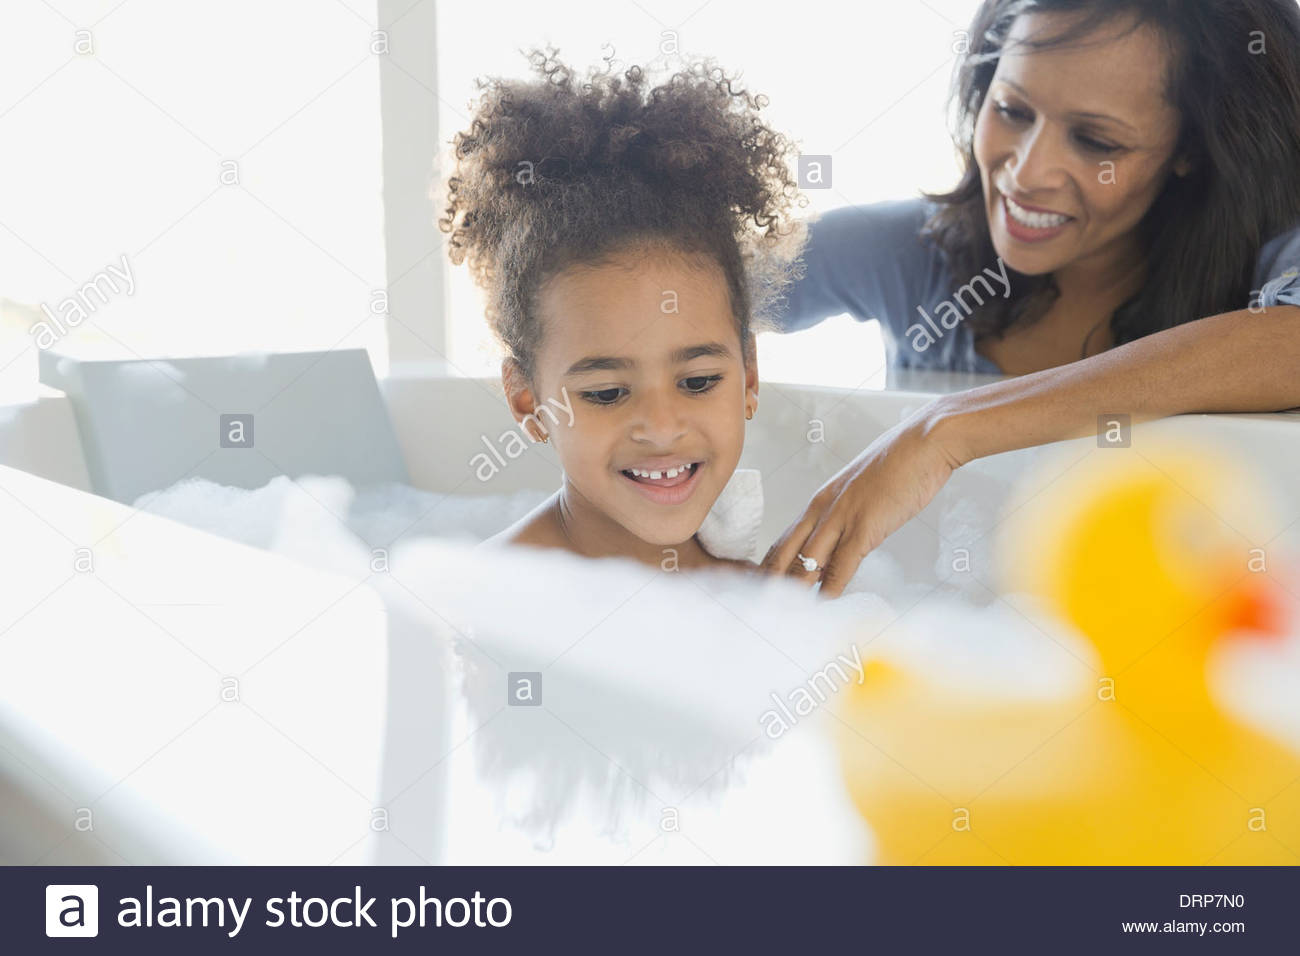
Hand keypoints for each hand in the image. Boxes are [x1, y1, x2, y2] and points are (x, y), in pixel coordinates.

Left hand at [760, 405, 966, 597]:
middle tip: (757, 609)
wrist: (925, 442)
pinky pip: (840, 564)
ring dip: (793, 591)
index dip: (770, 567)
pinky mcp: (864, 526)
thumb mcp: (863, 492)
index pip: (785, 540)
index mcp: (820, 500)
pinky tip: (822, 606)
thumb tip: (843, 545)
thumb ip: (849, 518)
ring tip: (780, 616)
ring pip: (805, 561)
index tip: (762, 591)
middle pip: (784, 553)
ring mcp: (841, 518)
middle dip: (769, 583)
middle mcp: (822, 509)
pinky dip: (829, 589)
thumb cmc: (899, 465)